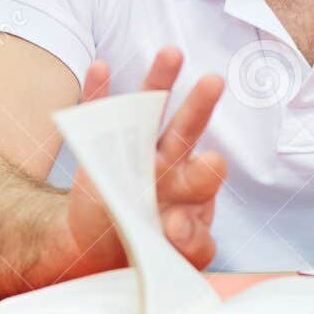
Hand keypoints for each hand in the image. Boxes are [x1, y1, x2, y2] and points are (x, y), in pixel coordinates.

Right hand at [64, 48, 226, 271]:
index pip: (200, 182)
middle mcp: (168, 164)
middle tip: (213, 82)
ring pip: (150, 111)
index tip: (173, 222)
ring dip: (159, 81)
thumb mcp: (174, 260)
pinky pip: (100, 115)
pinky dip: (100, 92)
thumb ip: (188, 246)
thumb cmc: (150, 251)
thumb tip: (177, 225)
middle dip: (199, 107)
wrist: (103, 247)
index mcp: (191, 192)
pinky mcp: (103, 149)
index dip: (195, 187)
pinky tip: (101, 66)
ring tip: (172, 53)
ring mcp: (136, 153)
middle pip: (186, 131)